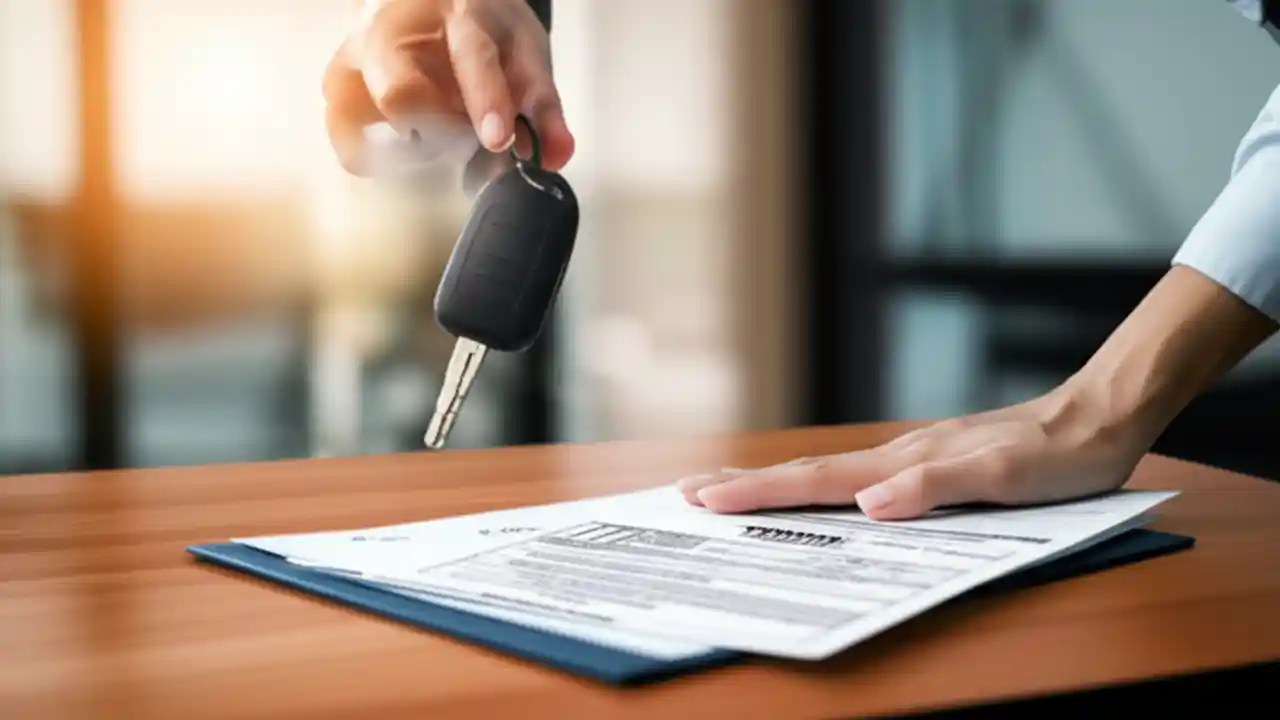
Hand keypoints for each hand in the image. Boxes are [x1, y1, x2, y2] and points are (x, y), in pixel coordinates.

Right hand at [324, 0, 573, 179]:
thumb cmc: (480, 29)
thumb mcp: (522, 52)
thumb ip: (542, 106)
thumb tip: (554, 157)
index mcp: (457, 14)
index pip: (471, 58)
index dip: (487, 101)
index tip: (500, 139)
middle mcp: (392, 31)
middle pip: (399, 95)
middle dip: (437, 135)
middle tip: (462, 142)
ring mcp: (356, 60)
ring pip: (363, 124)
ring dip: (406, 151)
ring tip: (435, 137)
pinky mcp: (338, 90)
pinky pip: (351, 144)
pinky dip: (381, 159)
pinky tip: (409, 146)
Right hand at [679, 265, 1277, 520]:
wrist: (1097, 416)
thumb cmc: (1057, 456)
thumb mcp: (1005, 480)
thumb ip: (937, 489)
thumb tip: (869, 505)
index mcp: (905, 464)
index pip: (818, 483)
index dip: (760, 493)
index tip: (706, 500)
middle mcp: (899, 457)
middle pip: (807, 471)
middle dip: (745, 484)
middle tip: (688, 491)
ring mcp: (911, 456)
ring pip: (827, 471)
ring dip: (772, 481)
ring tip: (729, 487)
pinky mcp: (929, 461)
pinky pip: (857, 474)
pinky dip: (817, 482)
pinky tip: (817, 488)